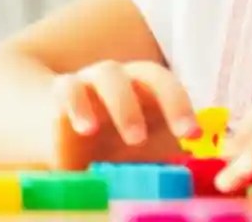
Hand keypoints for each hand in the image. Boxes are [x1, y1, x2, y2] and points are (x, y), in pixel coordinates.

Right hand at [50, 61, 200, 168]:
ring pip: (109, 75)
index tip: (192, 135)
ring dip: (123, 104)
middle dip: (162, 100)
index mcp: (148, 89)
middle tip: (167, 137)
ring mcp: (93, 80)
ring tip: (133, 138)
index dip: (182, 105)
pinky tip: (86, 129)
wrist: (60, 133)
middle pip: (148, 72)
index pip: (170, 86)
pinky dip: (79, 105)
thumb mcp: (139, 156)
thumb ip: (162, 162)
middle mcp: (125, 78)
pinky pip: (70, 88)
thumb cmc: (109, 146)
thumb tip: (190, 179)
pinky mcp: (63, 90)